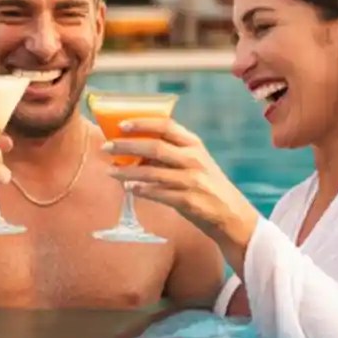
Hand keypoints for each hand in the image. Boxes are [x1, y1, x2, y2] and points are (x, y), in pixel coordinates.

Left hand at [105, 119, 258, 266]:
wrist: (231, 214)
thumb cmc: (207, 185)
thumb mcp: (195, 162)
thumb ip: (170, 154)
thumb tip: (134, 150)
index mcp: (194, 144)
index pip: (166, 126)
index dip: (142, 123)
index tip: (121, 124)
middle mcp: (194, 159)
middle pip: (154, 148)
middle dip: (126, 146)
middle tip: (106, 147)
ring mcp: (192, 180)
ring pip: (152, 173)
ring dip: (127, 172)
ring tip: (111, 171)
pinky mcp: (189, 201)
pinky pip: (159, 194)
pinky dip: (142, 190)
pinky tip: (129, 189)